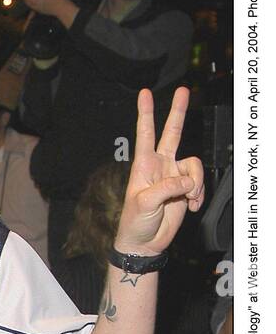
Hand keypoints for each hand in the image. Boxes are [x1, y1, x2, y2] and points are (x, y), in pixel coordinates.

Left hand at [115, 87, 204, 252]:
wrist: (144, 243)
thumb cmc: (134, 222)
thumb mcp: (145, 203)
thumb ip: (167, 187)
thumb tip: (187, 182)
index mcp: (144, 165)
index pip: (145, 134)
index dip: (145, 114)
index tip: (144, 93)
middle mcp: (160, 166)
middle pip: (171, 133)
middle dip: (177, 112)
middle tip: (184, 91)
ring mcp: (174, 177)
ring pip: (194, 166)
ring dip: (195, 183)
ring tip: (188, 199)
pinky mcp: (185, 190)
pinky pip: (199, 184)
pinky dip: (198, 196)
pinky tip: (190, 206)